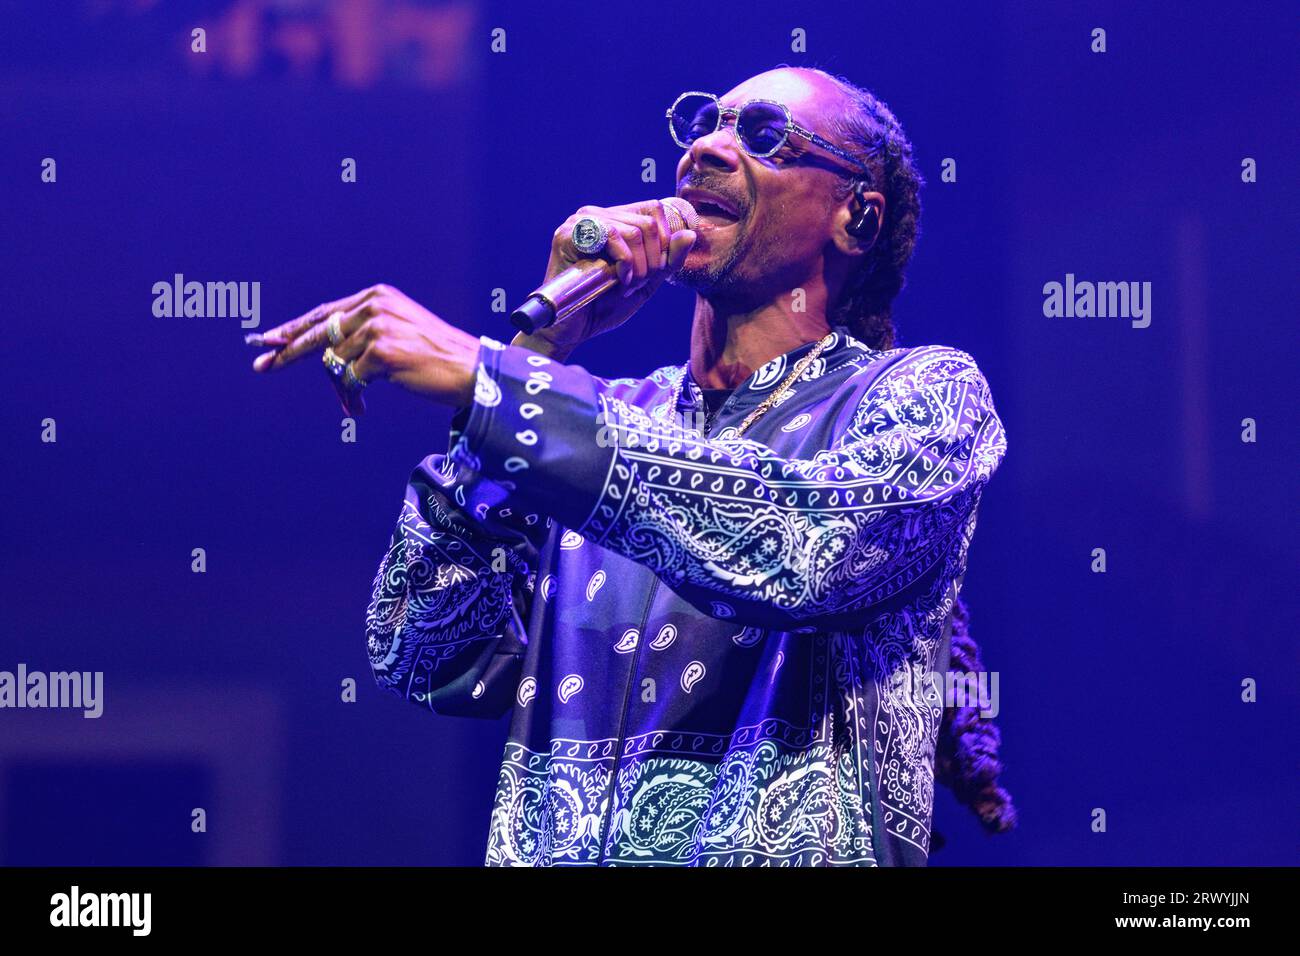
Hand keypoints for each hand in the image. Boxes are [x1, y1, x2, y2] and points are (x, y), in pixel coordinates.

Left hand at [249, 284, 479, 409]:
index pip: (325, 312)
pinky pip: (348, 380)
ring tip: (356, 404)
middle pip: (319, 333)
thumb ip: (363, 335)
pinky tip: (361, 407)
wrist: (470, 371)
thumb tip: (324, 358)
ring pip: (334, 363)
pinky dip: (350, 397)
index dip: (295, 327)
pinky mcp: (382, 353)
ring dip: (340, 389)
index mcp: (377, 296)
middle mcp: (375, 306)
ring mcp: (378, 328)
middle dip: (287, 351)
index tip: (267, 337)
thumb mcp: (397, 334)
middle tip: (261, 364)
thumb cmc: (436, 360)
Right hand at [518, 199, 695, 359]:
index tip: (652, 273)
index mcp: (613, 220)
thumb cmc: (605, 306)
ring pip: (634, 231)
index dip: (664, 243)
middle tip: (635, 284)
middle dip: (652, 261)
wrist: (573, 329)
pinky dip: (624, 263)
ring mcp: (580, 222)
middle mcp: (596, 215)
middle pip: (648, 222)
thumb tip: (690, 234)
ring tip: (624, 286)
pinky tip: (616, 281)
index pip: (654, 210)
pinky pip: (613, 237)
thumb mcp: (647, 282)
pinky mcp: (568, 234)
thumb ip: (669, 260)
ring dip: (638, 267)